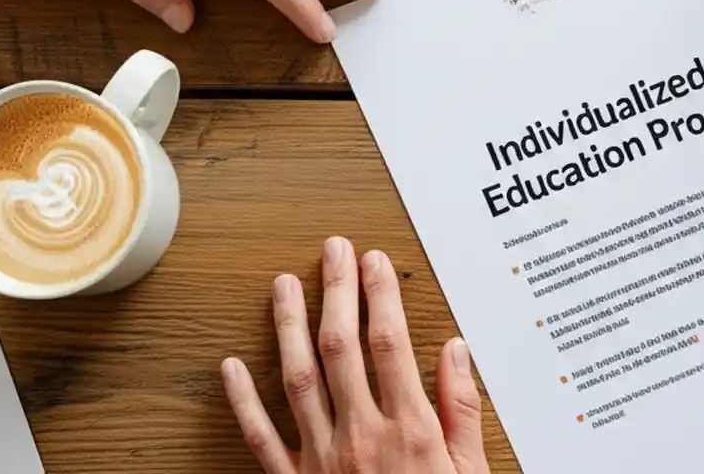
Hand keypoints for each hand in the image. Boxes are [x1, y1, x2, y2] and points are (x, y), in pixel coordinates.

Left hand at [222, 237, 488, 473]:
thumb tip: (457, 352)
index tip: (375, 263)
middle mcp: (362, 435)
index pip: (390, 344)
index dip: (381, 296)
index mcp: (410, 429)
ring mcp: (323, 458)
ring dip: (289, 327)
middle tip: (333, 252)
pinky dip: (242, 401)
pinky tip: (231, 367)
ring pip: (299, 378)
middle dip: (337, 292)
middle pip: (343, 348)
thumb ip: (463, 410)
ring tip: (284, 286)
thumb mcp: (471, 472)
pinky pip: (262, 437)